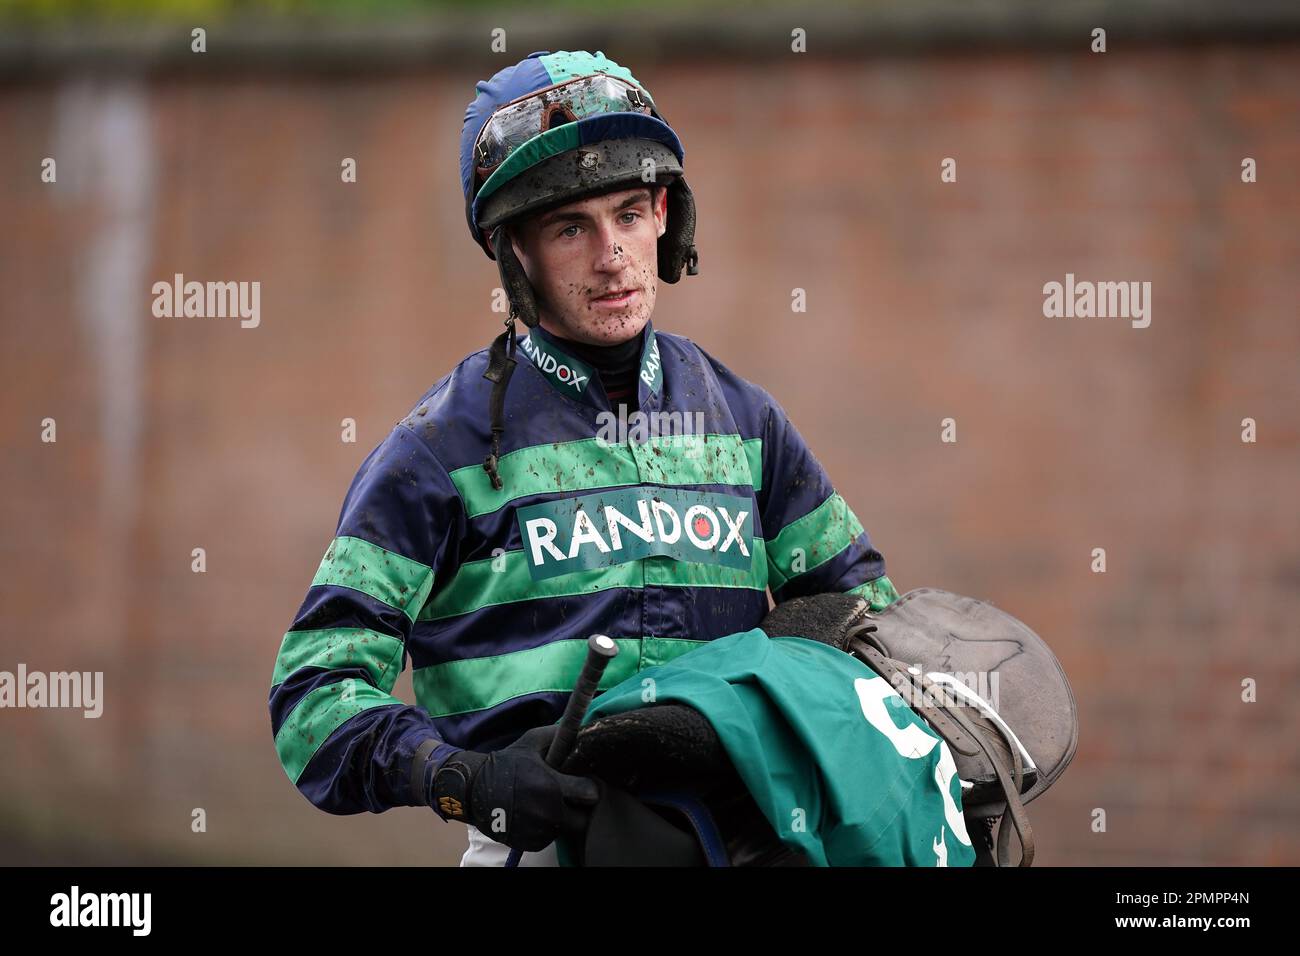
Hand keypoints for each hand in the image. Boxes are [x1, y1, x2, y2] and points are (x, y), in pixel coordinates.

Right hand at [432, 724, 599, 851]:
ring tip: (551, 804)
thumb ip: (557, 735)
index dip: (590, 788)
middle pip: (584, 819)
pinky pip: (551, 837)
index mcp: (552, 786)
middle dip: (581, 809)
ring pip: (567, 830)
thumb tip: (581, 731)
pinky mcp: (531, 843)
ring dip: (565, 819)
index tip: (584, 784)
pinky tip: (538, 814)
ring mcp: (539, 830)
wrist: (475, 790)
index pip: (591, 794)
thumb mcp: (531, 742)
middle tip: (572, 798)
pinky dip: (549, 828)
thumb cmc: (506, 763)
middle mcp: (548, 812)